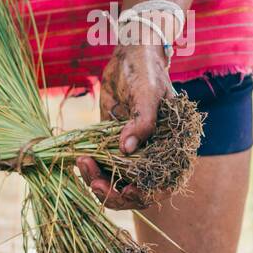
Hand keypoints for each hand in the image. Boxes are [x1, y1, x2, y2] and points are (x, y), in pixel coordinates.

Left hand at [81, 30, 172, 209]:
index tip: (122, 190)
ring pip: (113, 181)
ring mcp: (130, 152)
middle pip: (132, 191)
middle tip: (92, 180)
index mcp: (172, 149)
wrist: (129, 57)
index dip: (141, 195)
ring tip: (82, 162)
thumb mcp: (148, 94)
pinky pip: (101, 166)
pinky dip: (90, 168)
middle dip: (111, 191)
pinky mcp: (112, 144)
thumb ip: (143, 122)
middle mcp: (152, 156)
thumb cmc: (146, 72)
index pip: (160, 187)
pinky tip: (80, 158)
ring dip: (96, 179)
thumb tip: (127, 150)